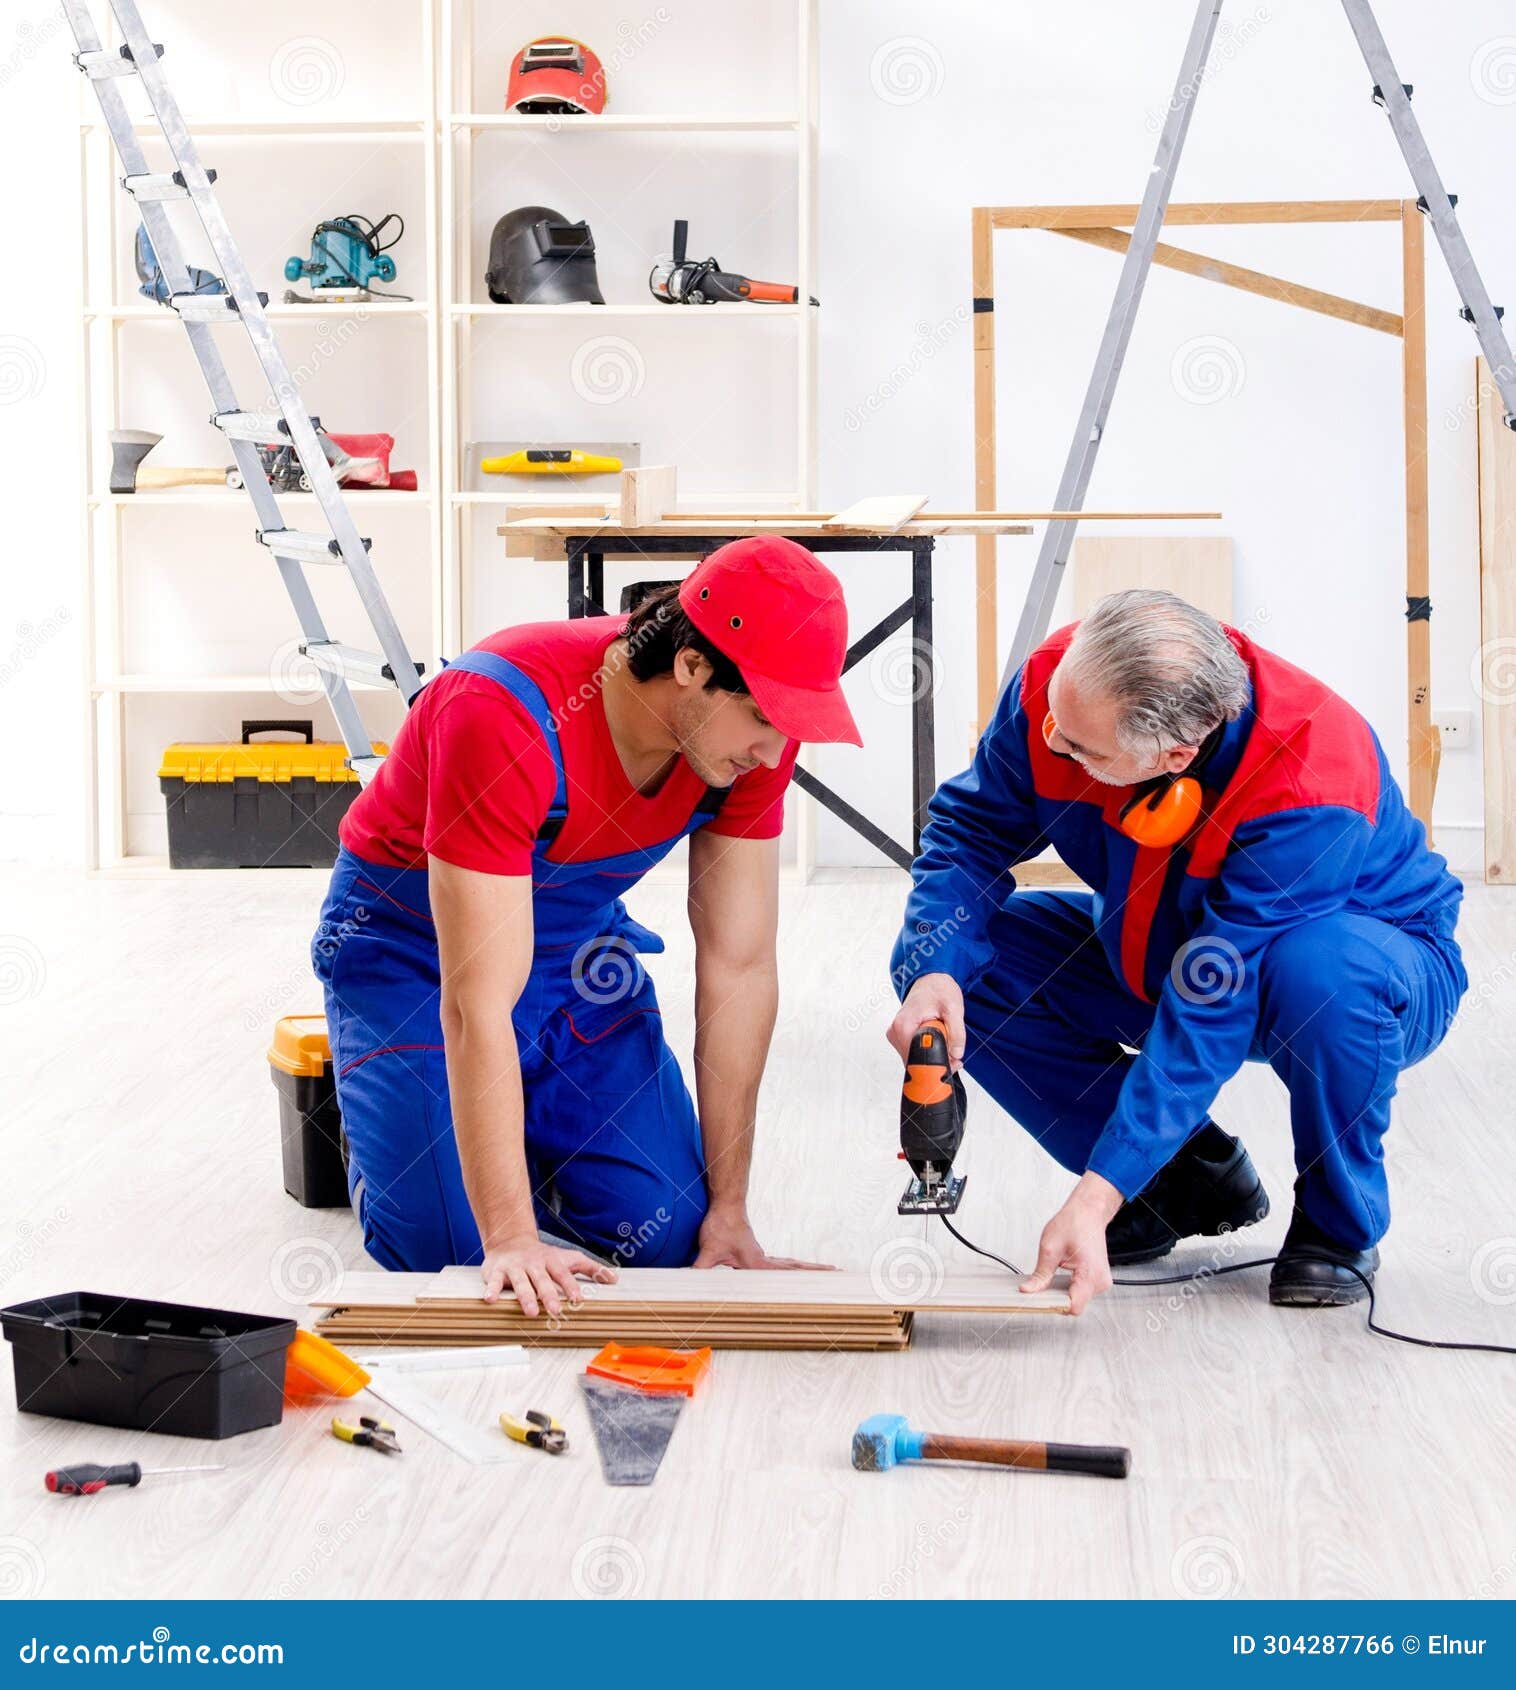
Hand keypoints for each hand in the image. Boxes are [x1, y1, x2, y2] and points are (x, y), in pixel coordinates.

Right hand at [481, 1234, 615, 1316]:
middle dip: (549, 1295)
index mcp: (551, 1262)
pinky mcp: (497, 1272)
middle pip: (542, 1280)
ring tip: (530, 1312)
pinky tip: (490, 1299)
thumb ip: (590, 1268)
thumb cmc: (543, 1256)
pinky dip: (492, 1290)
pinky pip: (495, 1282)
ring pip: (521, 1283)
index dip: (570, 1286)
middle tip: (556, 1310)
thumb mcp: (567, 1258)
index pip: (562, 1274)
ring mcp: (515, 1268)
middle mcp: (534, 1264)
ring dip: (525, 1297)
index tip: (578, 1299)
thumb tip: (614, 1278)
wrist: (510, 1240)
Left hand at [692, 1202, 833, 1269]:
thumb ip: (700, 1268)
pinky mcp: (756, 1253)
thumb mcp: (708, 1250)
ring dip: (806, 1269)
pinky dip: (792, 1267)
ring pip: (789, 1265)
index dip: (805, 1276)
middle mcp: (764, 1259)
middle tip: (838, 1272)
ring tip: (825, 1272)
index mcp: (758, 1263)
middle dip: (815, 1272)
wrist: (724, 1204)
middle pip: (795, 1268)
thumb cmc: (720, 1224)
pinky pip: (779, 1263)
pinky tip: (792, 1271)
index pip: (786, 1273)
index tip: (825, 1278)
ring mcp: (762, 1255)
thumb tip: (690, 1283)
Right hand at [886, 973, 965, 1069]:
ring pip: (915, 1058)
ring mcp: (897, 1034)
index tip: (951, 1064)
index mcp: (904, 1026)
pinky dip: (928, 1050)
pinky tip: (937, 1039)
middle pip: (915, 1061)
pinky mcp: (901, 1036)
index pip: (917, 1059)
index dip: (936, 1065)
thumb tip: (956, 1053)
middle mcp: (896, 1031)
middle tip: (953, 1052)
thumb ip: (957, 1033)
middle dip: (936, 1060)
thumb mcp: (953, 1008)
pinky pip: (914, 1051)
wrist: (931, 979)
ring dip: (933, 1055)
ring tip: (945, 1038)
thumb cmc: (938, 989)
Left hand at [1019, 1172, 1124, 1314]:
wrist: (1088, 1212)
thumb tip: (1028, 1290)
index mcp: (1090, 1274)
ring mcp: (1101, 1281)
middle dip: (1056, 1297)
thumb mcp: (1050, 1248)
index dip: (1054, 1306)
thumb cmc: (1074, 1223)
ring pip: (1077, 1299)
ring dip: (1063, 1291)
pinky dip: (1069, 1286)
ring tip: (1056, 1271)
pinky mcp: (1098, 1280)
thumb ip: (1040, 1274)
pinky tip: (1063, 1273)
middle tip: (1041, 1284)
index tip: (1039, 1300)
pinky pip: (1081, 1292)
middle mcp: (1100, 1281)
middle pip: (1074, 1305)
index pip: (1073, 1307)